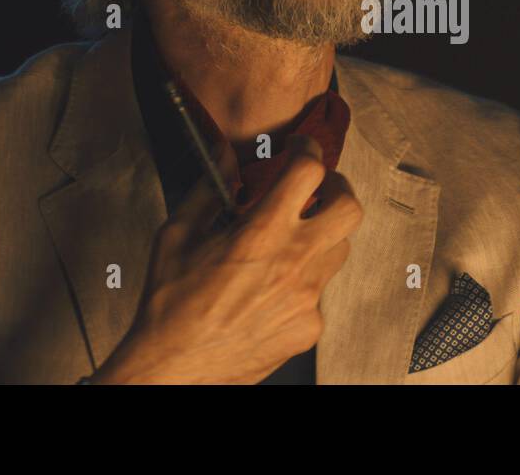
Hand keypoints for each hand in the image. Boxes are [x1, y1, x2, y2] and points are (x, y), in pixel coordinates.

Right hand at [89, 134, 362, 383]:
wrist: (174, 368)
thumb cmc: (170, 306)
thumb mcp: (176, 235)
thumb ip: (207, 190)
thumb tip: (223, 158)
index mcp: (262, 233)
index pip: (309, 171)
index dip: (307, 150)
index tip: (300, 150)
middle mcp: (294, 262)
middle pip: (350, 208)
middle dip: (339, 189)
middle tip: (321, 187)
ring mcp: (307, 297)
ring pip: (339, 250)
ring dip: (322, 236)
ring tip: (292, 240)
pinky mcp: (309, 326)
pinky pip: (319, 292)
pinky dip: (302, 282)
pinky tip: (273, 288)